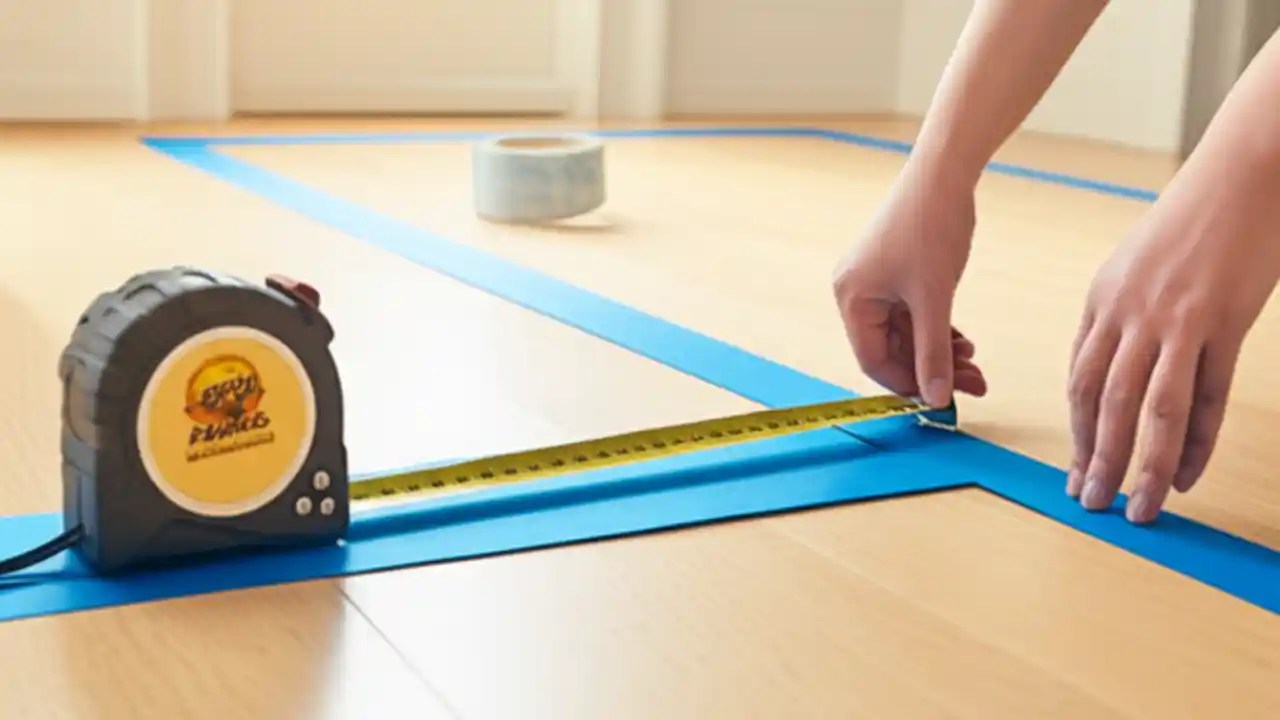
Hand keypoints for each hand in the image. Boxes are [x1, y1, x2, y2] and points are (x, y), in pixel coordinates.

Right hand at [832, 159, 987, 407]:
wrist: (944, 174)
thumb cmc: (930, 227)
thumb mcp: (935, 298)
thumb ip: (934, 353)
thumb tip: (938, 399)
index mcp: (853, 299)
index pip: (874, 360)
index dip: (908, 384)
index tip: (943, 400)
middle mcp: (857, 293)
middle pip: (893, 349)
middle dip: (932, 369)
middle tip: (974, 385)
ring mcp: (876, 283)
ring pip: (907, 334)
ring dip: (940, 352)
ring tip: (975, 366)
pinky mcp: (896, 274)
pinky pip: (913, 315)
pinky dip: (938, 331)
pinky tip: (964, 342)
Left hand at [1067, 168, 1279, 522]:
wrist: (1242, 174)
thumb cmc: (1190, 223)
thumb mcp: (1132, 267)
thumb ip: (1116, 319)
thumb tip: (1107, 374)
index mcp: (1101, 303)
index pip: (1080, 382)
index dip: (1077, 433)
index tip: (1076, 470)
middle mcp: (1129, 315)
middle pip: (1103, 403)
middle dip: (1094, 460)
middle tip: (1091, 503)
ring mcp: (1176, 321)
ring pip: (1150, 410)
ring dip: (1139, 466)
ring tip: (1134, 508)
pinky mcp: (1223, 323)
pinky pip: (1206, 396)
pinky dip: (1197, 442)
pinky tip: (1187, 476)